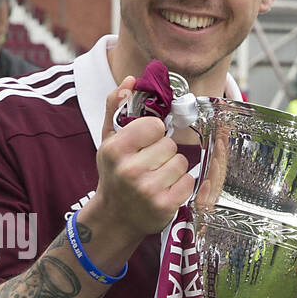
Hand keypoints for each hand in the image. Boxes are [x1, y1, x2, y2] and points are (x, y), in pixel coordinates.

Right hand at [89, 77, 192, 246]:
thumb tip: (129, 81)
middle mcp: (130, 170)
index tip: (145, 144)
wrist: (114, 216)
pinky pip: (189, 182)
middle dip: (163, 152)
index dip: (153, 133)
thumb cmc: (113, 174)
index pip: (155, 125)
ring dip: (174, 168)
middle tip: (149, 164)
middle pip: (170, 144)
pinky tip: (166, 189)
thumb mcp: (107, 140)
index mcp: (115, 149)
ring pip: (182, 162)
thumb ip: (115, 107)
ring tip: (157, 177)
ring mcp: (148, 190)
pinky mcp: (164, 205)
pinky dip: (181, 185)